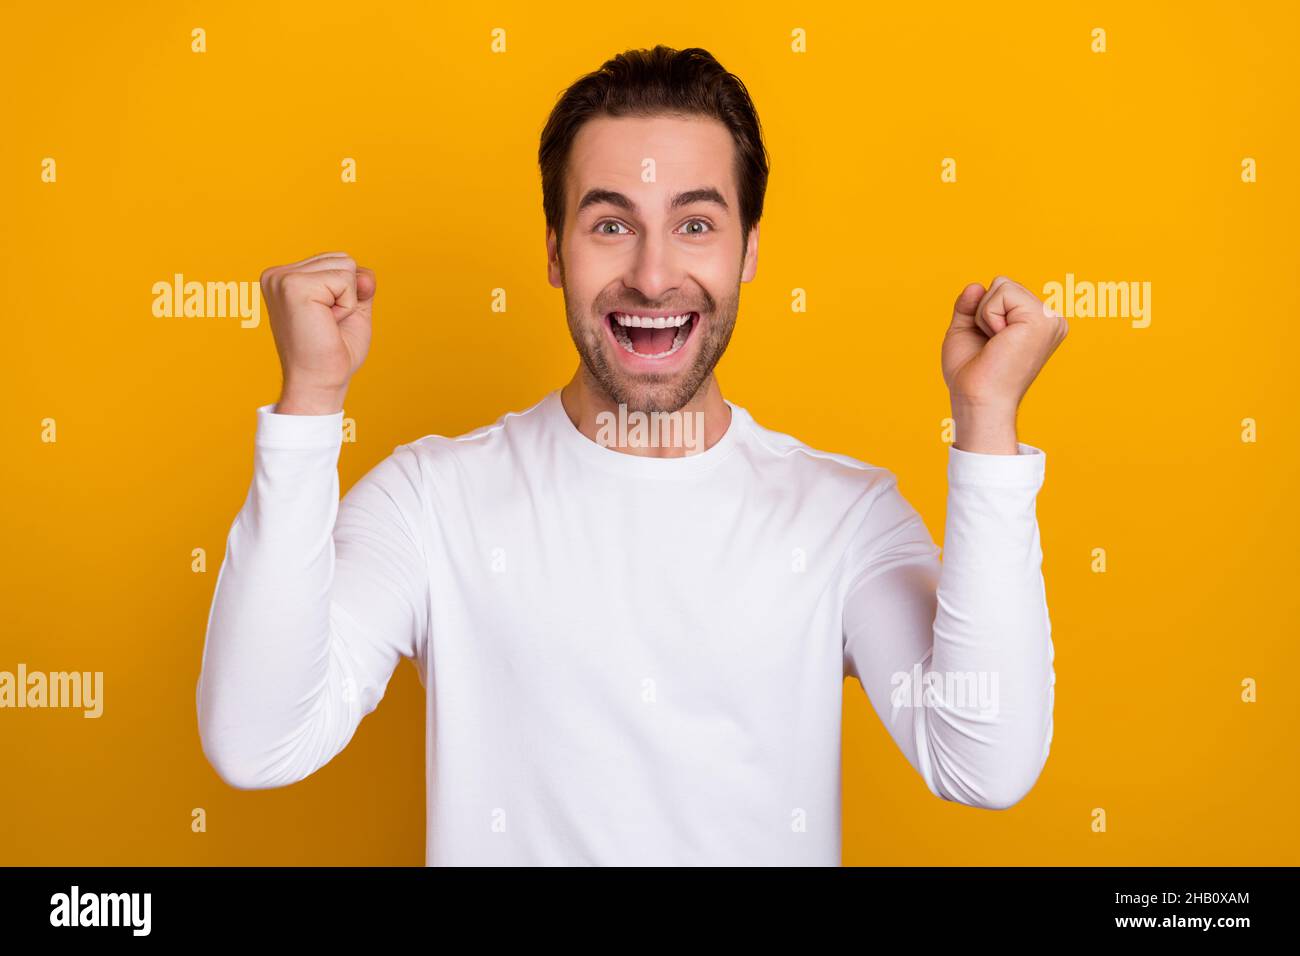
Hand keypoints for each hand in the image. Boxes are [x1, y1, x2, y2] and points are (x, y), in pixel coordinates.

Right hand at [259, 252, 375, 413]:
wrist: (320, 382)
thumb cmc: (333, 351)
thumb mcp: (353, 308)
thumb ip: (360, 282)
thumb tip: (364, 275)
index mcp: (284, 277)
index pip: (337, 260)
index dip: (347, 292)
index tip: (326, 320)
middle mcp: (277, 274)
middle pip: (343, 259)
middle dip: (348, 293)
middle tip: (328, 323)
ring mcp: (282, 278)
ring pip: (345, 266)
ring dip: (347, 300)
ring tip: (326, 323)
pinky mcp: (293, 286)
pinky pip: (345, 279)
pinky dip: (347, 305)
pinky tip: (327, 322)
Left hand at [941, 276, 1067, 451]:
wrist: (977, 399)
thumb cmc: (971, 373)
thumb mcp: (966, 331)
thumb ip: (970, 305)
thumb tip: (976, 285)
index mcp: (1038, 324)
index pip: (1003, 291)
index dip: (983, 313)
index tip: (989, 345)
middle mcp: (1050, 320)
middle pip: (1003, 283)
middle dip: (983, 311)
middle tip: (991, 346)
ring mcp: (1050, 319)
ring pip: (1002, 284)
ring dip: (985, 315)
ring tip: (995, 344)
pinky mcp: (1042, 319)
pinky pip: (1002, 292)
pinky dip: (988, 316)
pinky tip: (998, 341)